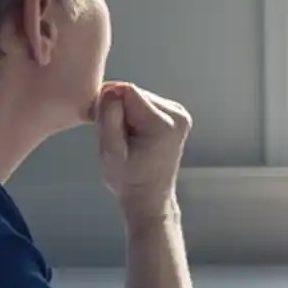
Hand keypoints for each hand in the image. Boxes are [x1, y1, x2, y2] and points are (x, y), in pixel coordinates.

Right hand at [94, 82, 192, 225]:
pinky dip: (133, 116)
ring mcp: (180, 114)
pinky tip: (135, 136)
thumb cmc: (129, 180)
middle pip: (132, 92)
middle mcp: (178, 114)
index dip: (108, 105)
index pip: (126, 90)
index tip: (107, 129)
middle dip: (118, 110)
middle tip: (118, 139)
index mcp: (164, 123)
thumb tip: (111, 90)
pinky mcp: (176, 115)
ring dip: (125, 114)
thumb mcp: (110, 151)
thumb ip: (108, 118)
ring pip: (137, 96)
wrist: (149, 197)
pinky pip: (144, 103)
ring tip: (127, 140)